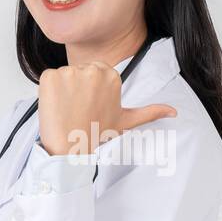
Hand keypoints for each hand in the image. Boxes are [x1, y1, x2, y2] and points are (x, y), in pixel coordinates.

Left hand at [37, 61, 176, 157]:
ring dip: (61, 91)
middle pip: (79, 72)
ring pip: (63, 76)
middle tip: (78, 110)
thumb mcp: (126, 121)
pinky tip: (55, 107)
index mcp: (111, 75)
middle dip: (76, 88)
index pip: (94, 73)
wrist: (70, 150)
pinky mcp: (49, 77)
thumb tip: (174, 112)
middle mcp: (92, 70)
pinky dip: (47, 92)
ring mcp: (69, 72)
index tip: (89, 107)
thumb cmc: (96, 135)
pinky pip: (47, 79)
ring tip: (67, 110)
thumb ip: (151, 112)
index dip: (89, 90)